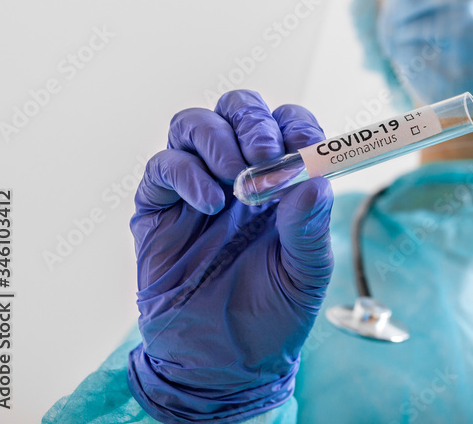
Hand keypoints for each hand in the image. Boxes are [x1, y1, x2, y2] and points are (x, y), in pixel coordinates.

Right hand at [127, 90, 332, 421]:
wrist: (223, 363)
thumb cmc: (273, 313)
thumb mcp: (307, 272)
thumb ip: (311, 225)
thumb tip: (314, 179)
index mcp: (281, 180)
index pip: (287, 123)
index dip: (294, 124)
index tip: (302, 144)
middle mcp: (238, 172)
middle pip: (237, 108)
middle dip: (252, 121)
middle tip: (264, 153)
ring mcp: (195, 186)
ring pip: (194, 124)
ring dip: (218, 140)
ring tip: (235, 181)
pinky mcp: (157, 207)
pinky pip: (162, 166)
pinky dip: (186, 173)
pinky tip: (209, 204)